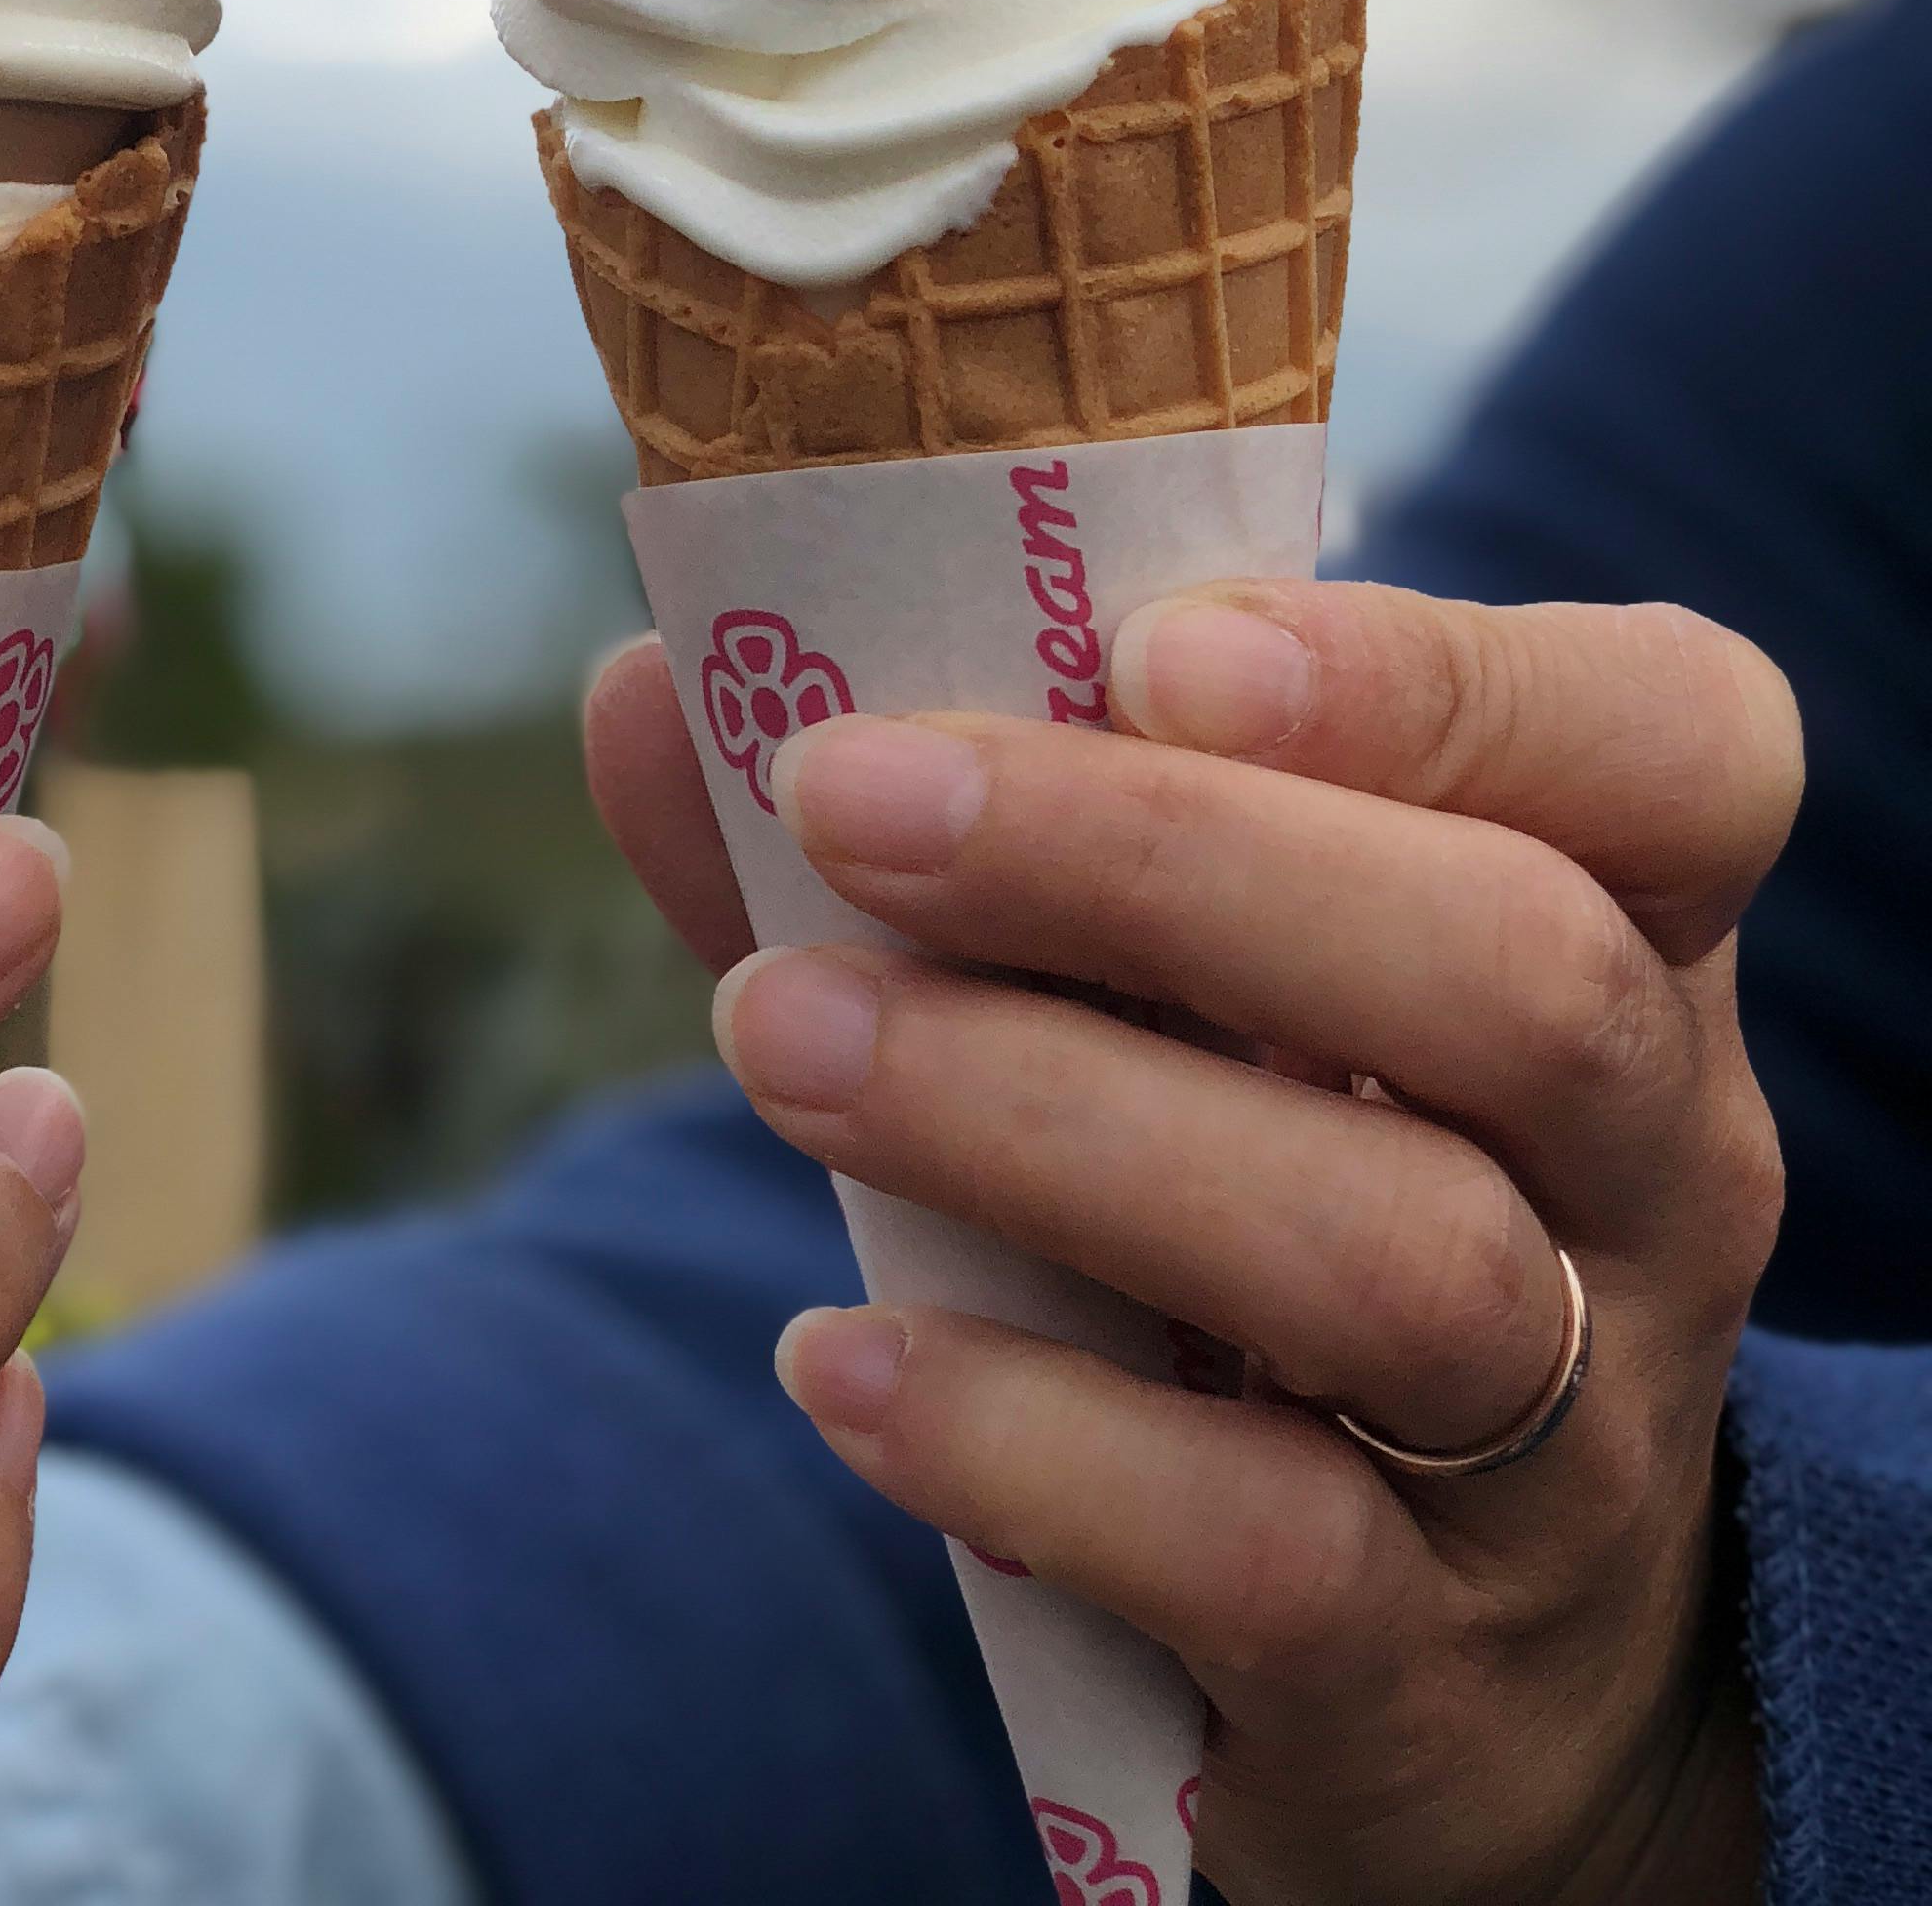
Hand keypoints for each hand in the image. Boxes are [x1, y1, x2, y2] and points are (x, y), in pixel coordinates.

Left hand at [589, 583, 1801, 1905]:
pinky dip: (1027, 1439)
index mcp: (1621, 932)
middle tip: (846, 796)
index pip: (1673, 747)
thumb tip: (660, 686)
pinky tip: (837, 1365)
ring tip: (775, 1041)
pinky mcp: (1439, 1684)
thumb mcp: (1173, 1000)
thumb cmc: (1270, 1203)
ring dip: (1046, 1120)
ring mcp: (1579, 1443)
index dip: (1433, 679)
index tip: (1149, 648)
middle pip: (1515, 975)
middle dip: (1162, 860)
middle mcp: (1652, 1169)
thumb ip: (936, 836)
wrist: (1468, 1684)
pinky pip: (1268, 1550)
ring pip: (1398, 1258)